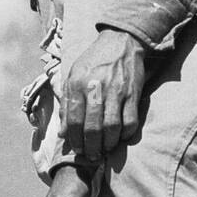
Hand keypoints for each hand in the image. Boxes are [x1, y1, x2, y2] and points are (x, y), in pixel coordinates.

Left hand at [62, 28, 146, 160]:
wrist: (121, 41)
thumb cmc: (94, 60)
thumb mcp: (73, 74)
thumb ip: (67, 102)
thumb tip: (63, 132)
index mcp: (77, 83)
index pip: (73, 119)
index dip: (74, 139)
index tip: (77, 149)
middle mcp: (96, 88)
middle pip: (92, 127)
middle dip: (91, 146)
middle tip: (91, 155)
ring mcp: (116, 91)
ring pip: (111, 127)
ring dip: (108, 143)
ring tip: (105, 149)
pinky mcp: (133, 93)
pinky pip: (130, 120)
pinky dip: (125, 134)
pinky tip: (121, 137)